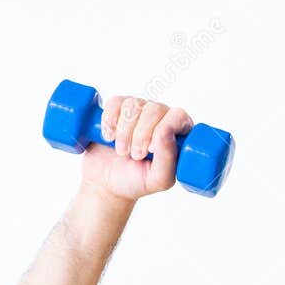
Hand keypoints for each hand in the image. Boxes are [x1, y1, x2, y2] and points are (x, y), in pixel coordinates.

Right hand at [79, 94, 193, 201]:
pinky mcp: (117, 107)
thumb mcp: (158, 179)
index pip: (178, 116)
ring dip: (124, 131)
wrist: (105, 182)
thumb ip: (168, 158)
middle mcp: (161, 118)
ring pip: (134, 105)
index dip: (164, 129)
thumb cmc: (136, 181)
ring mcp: (139, 110)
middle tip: (134, 156)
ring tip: (122, 151)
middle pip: (154, 109)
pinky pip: (115, 102)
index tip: (150, 150)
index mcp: (178, 134)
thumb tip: (166, 131)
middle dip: (141, 134)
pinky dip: (110, 121)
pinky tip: (109, 137)